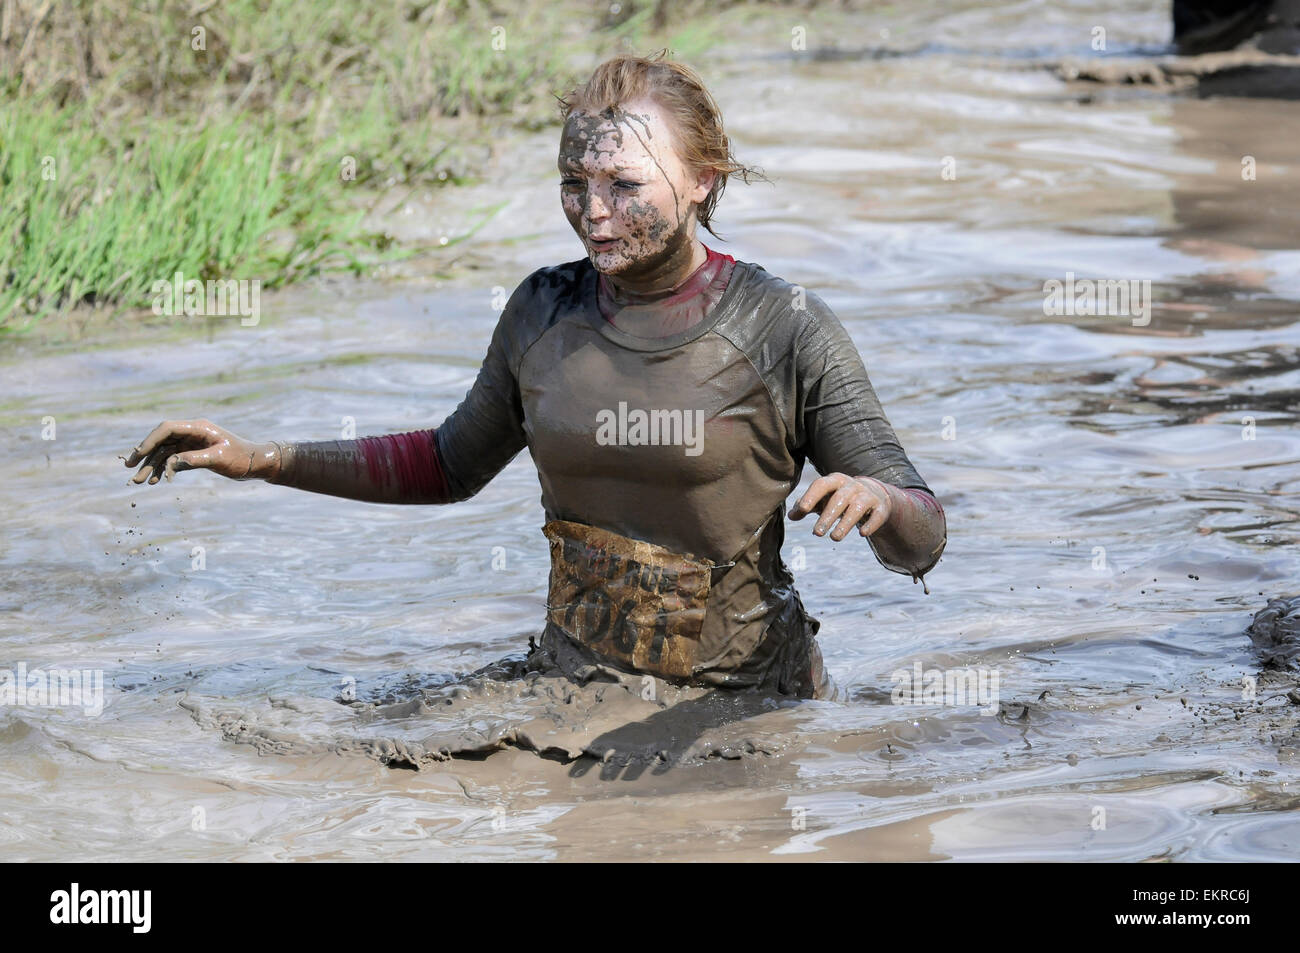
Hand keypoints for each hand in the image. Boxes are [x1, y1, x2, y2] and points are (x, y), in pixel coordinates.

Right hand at [122, 419, 278, 484]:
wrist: (256, 463)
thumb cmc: (241, 458)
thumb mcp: (219, 459)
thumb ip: (194, 460)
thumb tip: (170, 464)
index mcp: (198, 427)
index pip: (167, 429)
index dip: (150, 440)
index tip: (138, 453)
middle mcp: (192, 432)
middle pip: (161, 440)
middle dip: (145, 454)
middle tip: (128, 467)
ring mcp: (192, 442)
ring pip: (165, 452)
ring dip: (152, 466)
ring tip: (139, 481)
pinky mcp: (194, 453)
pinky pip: (173, 459)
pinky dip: (164, 469)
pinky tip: (157, 481)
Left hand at [789, 473, 894, 540]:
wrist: (874, 495)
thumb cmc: (840, 498)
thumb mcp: (824, 499)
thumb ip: (806, 506)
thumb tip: (791, 516)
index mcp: (835, 481)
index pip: (821, 485)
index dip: (812, 496)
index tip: (803, 510)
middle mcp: (852, 486)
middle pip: (839, 499)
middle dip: (827, 516)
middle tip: (817, 533)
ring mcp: (868, 496)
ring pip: (857, 508)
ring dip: (845, 523)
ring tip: (834, 538)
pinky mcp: (881, 508)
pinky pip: (877, 515)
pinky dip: (870, 524)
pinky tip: (863, 534)